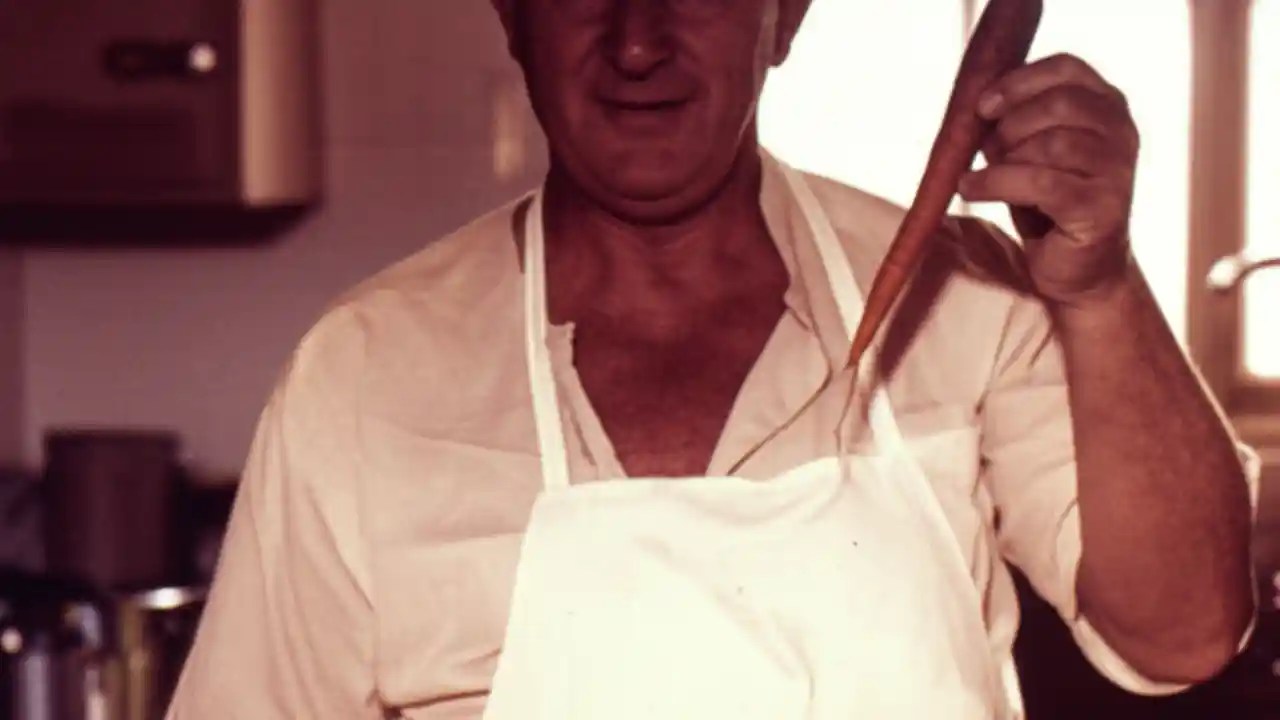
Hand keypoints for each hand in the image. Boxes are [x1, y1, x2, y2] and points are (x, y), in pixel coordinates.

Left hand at [957, 53, 1140, 307]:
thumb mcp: (1029, 150)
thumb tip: (979, 105)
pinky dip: (996, 183)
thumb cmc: (1048, 204)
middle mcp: (1122, 132)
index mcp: (1107, 107)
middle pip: (1058, 104)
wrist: (1078, 269)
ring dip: (1003, 160)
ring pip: (1050, 144)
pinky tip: (972, 188)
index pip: (1067, 68)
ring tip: (981, 179)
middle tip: (988, 152)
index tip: (983, 105)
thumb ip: (1014, 121)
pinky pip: (1040, 183)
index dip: (1019, 81)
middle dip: (1011, 126)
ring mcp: (1118, 171)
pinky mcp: (1101, 208)